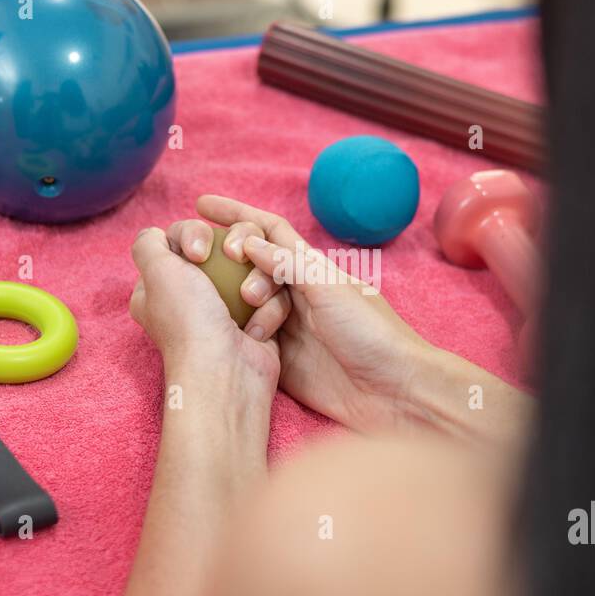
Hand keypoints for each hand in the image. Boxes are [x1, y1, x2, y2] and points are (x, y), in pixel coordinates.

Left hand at [129, 226, 283, 403]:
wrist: (225, 370)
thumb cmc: (189, 321)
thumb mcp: (156, 270)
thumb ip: (148, 243)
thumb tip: (156, 235)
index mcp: (162, 289)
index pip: (180, 240)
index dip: (193, 234)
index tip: (198, 251)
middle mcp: (192, 300)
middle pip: (221, 250)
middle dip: (232, 250)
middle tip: (232, 258)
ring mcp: (228, 313)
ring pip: (253, 270)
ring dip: (257, 279)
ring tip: (250, 299)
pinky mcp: (258, 324)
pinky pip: (274, 296)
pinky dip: (270, 306)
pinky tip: (258, 323)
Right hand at [192, 195, 435, 434]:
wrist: (393, 390)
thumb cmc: (372, 333)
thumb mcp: (330, 290)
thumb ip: (288, 264)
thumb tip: (249, 242)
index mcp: (312, 268)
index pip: (268, 230)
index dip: (236, 214)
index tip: (201, 205)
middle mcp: (296, 292)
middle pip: (250, 264)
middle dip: (235, 267)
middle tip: (248, 292)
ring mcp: (287, 326)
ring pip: (243, 302)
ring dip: (237, 304)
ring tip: (253, 320)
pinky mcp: (280, 358)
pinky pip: (246, 337)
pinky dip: (234, 333)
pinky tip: (225, 335)